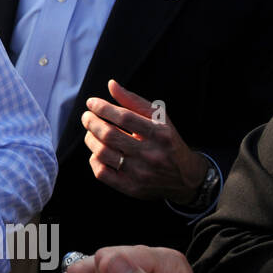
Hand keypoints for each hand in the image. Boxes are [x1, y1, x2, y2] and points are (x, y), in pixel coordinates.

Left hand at [81, 79, 206, 203]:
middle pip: (110, 136)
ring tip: (90, 132)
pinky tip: (96, 152)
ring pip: (103, 153)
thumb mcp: (159, 119)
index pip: (125, 118)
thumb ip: (134, 101)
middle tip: (86, 117)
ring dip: (90, 139)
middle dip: (92, 123)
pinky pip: (102, 173)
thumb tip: (111, 84)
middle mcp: (151, 155)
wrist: (186, 178)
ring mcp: (141, 173)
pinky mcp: (132, 188)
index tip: (91, 103)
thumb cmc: (167, 141)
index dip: (103, 108)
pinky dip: (94, 160)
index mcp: (160, 134)